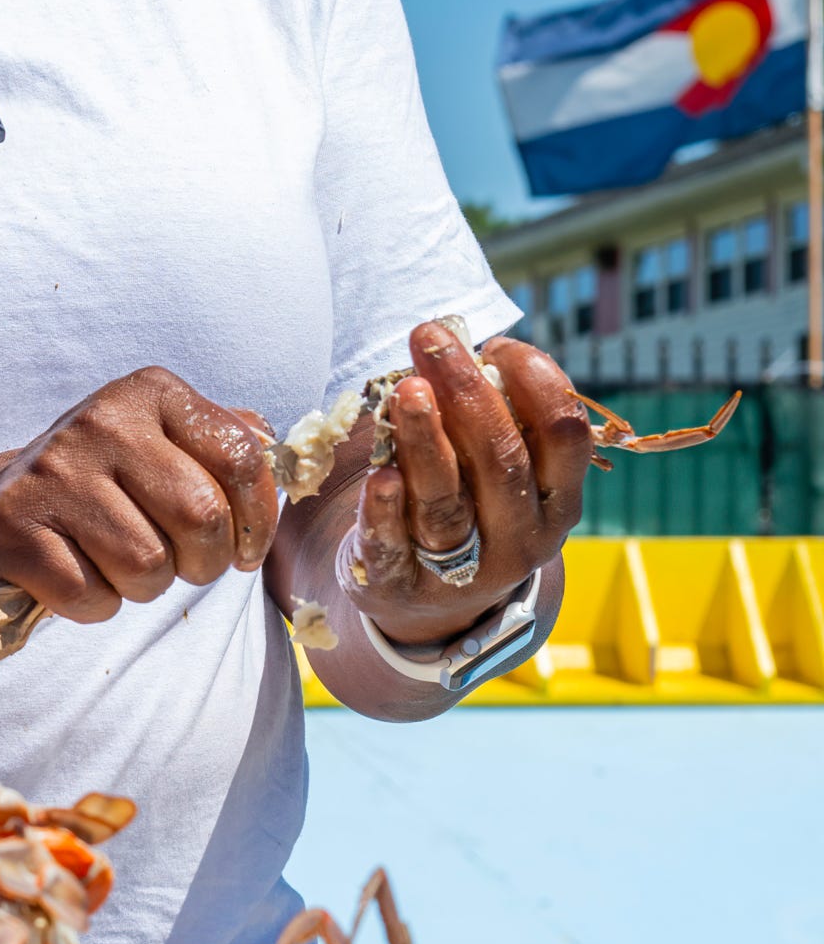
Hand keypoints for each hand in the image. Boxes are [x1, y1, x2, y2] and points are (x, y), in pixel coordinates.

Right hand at [0, 367, 278, 619]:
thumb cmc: (101, 480)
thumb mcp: (161, 438)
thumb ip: (224, 438)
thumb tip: (280, 449)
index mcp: (150, 392)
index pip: (242, 458)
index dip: (258, 520)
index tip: (246, 550)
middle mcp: (102, 421)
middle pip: (202, 518)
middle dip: (204, 562)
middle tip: (182, 564)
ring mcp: (54, 475)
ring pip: (148, 566)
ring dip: (146, 587)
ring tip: (121, 564)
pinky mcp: (16, 529)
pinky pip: (92, 596)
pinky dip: (96, 603)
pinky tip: (80, 575)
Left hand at [343, 324, 590, 644]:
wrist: (431, 602)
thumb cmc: (470, 505)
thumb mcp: (501, 472)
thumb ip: (494, 419)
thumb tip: (459, 348)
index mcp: (558, 502)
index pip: (564, 433)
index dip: (535, 380)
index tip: (495, 345)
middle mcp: (521, 539)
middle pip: (500, 461)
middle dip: (467, 392)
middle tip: (431, 340)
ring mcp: (464, 570)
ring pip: (446, 504)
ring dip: (426, 442)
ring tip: (406, 389)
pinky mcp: (402, 586)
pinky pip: (394, 548)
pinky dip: (385, 510)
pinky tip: (379, 475)